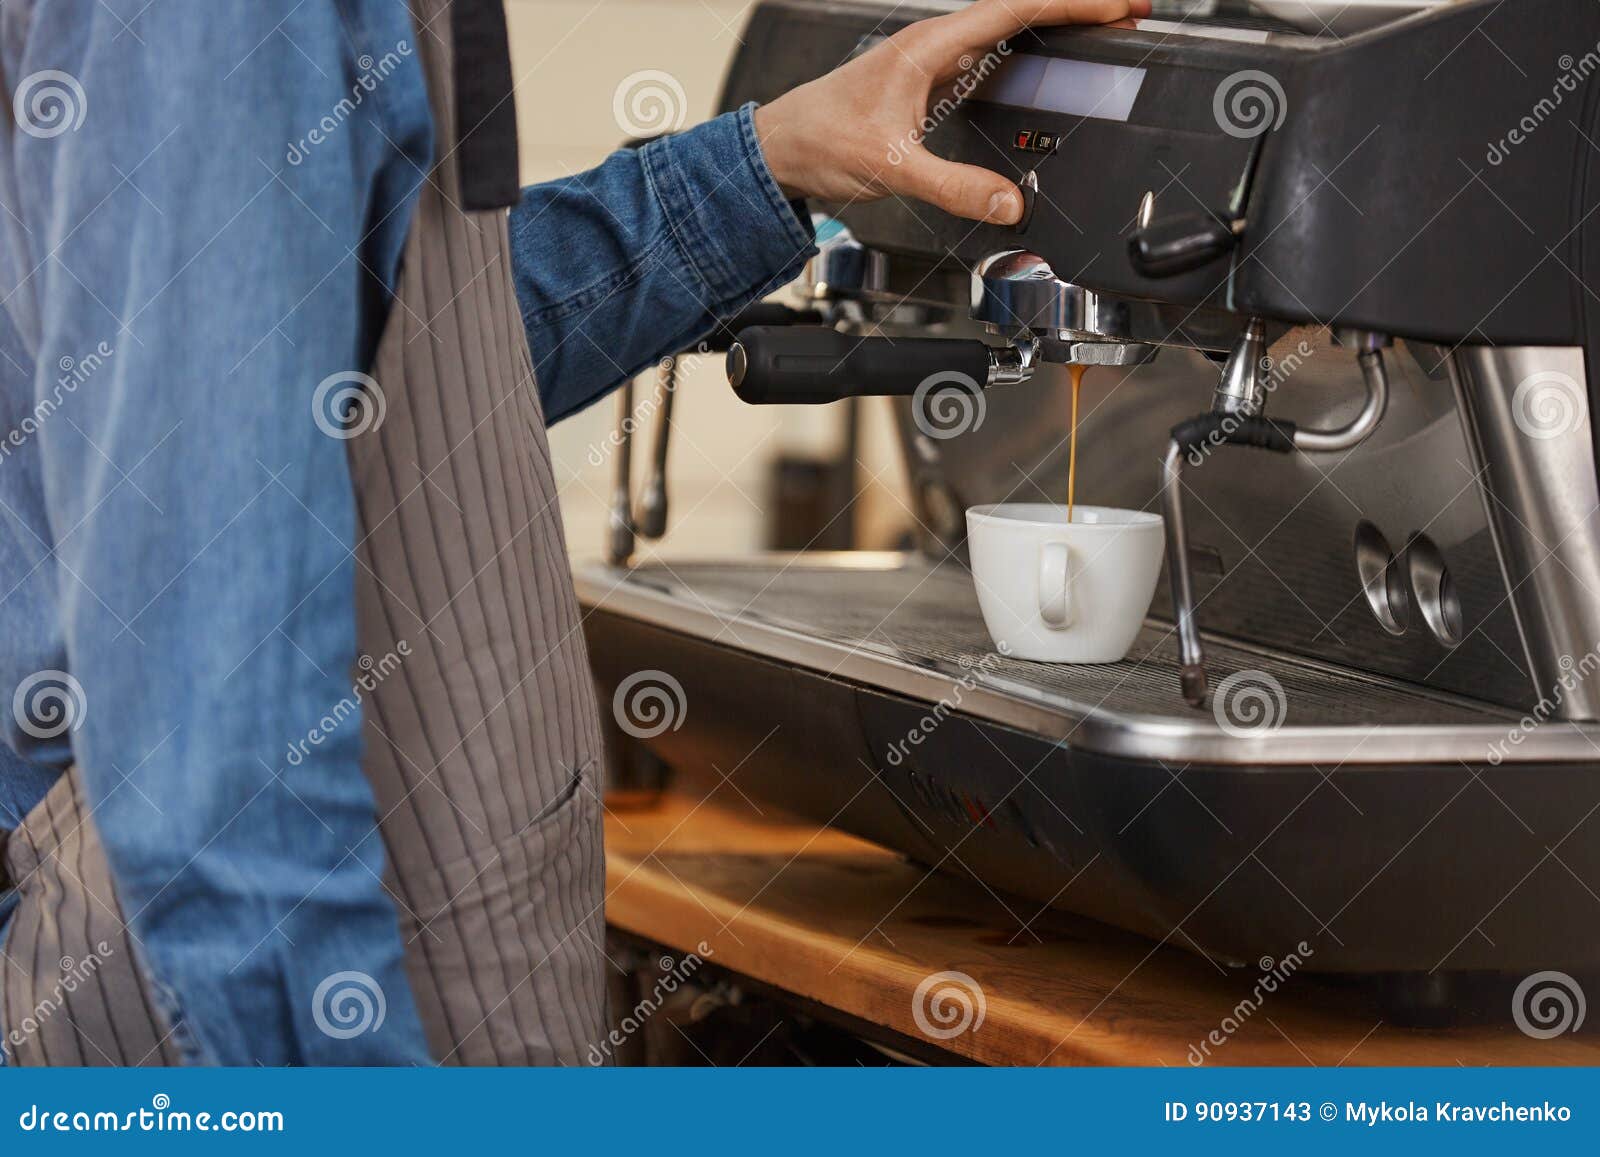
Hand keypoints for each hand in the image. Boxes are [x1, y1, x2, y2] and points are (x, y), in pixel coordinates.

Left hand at [753, 0, 1149, 225]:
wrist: (779, 150)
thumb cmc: (820, 140)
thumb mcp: (893, 167)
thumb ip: (953, 186)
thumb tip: (1009, 201)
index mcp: (930, 47)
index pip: (1016, 9)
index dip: (1072, 4)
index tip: (1118, 5)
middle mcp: (935, 46)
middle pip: (1021, 13)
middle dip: (1078, 10)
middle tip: (1130, 14)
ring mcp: (933, 64)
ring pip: (1007, 34)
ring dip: (1055, 32)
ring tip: (1103, 32)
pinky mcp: (929, 85)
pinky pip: (989, 61)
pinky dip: (1026, 59)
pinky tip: (1045, 71)